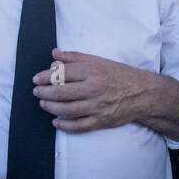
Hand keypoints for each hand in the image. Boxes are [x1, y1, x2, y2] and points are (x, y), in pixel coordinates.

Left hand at [30, 49, 153, 132]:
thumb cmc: (120, 75)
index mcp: (92, 71)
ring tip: (43, 103)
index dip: (45, 76)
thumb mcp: (99, 60)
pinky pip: (78, 126)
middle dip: (44, 93)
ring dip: (51, 107)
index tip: (36, 79)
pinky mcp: (101, 121)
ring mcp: (97, 106)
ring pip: (67, 110)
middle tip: (36, 92)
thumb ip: (75, 57)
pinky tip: (56, 122)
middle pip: (61, 93)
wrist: (143, 93)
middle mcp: (93, 88)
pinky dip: (64, 125)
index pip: (62, 74)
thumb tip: (55, 53)